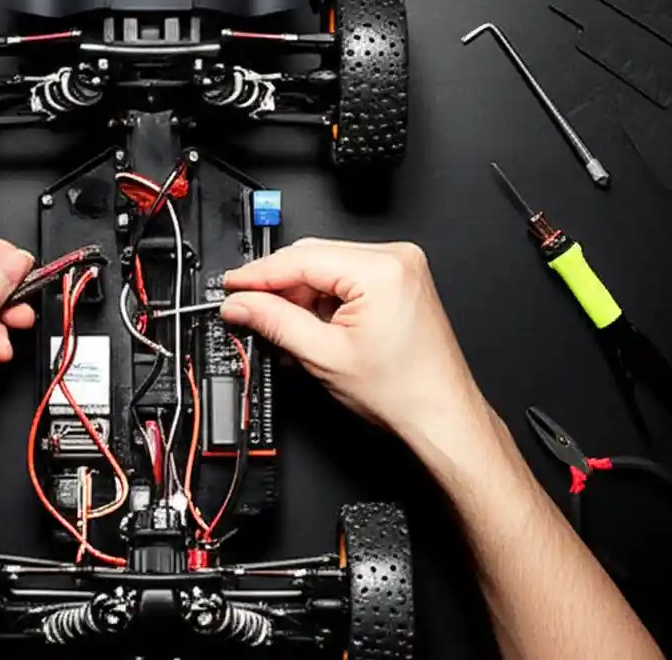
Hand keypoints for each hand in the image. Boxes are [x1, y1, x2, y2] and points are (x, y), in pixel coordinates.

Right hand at [220, 239, 488, 442]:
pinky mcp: (398, 281)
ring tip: (284, 330)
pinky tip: (308, 326)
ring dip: (300, 296)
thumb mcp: (323, 355)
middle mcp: (395, 258)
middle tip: (247, 310)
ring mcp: (400, 268)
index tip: (232, 287)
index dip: (258, 275)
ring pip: (326, 268)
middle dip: (278, 287)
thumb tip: (241, 304)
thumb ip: (275, 322)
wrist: (439, 415)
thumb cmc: (403, 392)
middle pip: (313, 257)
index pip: (301, 259)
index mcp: (382, 269)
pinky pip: (345, 278)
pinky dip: (322, 300)